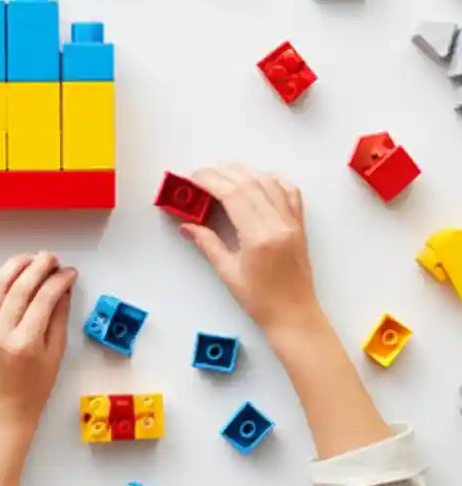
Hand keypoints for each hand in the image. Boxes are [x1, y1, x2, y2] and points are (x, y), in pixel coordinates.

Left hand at [0, 253, 76, 485]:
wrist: (1, 410)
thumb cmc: (33, 389)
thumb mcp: (54, 355)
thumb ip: (58, 318)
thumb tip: (63, 288)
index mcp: (25, 343)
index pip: (44, 298)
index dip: (59, 280)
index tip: (70, 272)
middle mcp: (0, 332)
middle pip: (20, 286)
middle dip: (39, 266)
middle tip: (52, 258)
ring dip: (16, 266)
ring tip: (33, 260)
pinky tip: (12, 275)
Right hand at [181, 165, 321, 336]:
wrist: (294, 314)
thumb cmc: (260, 300)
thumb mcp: (227, 273)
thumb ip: (207, 244)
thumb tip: (186, 225)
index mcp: (259, 237)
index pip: (233, 195)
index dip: (211, 181)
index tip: (193, 177)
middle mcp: (279, 224)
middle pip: (250, 184)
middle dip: (224, 173)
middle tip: (202, 173)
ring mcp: (292, 223)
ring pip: (270, 183)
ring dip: (246, 171)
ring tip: (225, 170)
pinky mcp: (300, 225)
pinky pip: (290, 192)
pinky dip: (274, 180)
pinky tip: (261, 178)